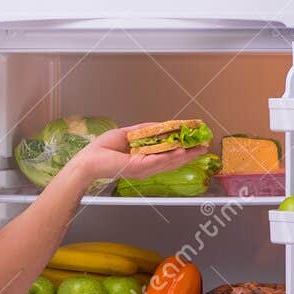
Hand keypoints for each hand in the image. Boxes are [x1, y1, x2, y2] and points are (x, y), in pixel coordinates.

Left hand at [69, 123, 211, 184]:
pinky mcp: (137, 168)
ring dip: (184, 155)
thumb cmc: (103, 150)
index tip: (197, 140)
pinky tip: (179, 152)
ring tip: (198, 148)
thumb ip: (145, 130)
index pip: (169, 154)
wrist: (88, 160)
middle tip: (205, 145)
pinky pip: (156, 161)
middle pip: (173, 160)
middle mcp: (147, 167)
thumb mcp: (128, 134)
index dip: (184, 148)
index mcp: (146, 160)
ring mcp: (143, 169)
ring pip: (168, 161)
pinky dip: (168, 157)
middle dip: (190, 153)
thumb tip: (161, 124)